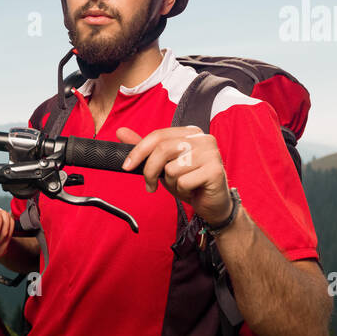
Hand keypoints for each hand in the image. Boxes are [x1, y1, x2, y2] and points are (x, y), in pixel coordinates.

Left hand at [115, 126, 234, 226]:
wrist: (212, 203)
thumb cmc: (189, 182)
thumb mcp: (163, 165)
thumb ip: (145, 149)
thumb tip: (121, 132)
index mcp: (190, 132)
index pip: (158, 135)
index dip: (138, 151)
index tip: (126, 166)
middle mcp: (202, 138)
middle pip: (163, 149)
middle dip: (150, 171)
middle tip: (150, 186)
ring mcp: (211, 153)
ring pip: (172, 168)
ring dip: (171, 183)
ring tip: (182, 185)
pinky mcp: (215, 170)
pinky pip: (183, 181)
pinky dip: (182, 190)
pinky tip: (192, 190)